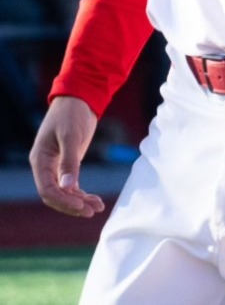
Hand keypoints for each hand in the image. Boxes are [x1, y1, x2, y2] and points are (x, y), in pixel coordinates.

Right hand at [31, 96, 103, 217]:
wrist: (78, 99)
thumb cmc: (71, 114)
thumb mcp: (71, 136)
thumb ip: (69, 161)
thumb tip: (68, 187)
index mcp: (40, 160)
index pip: (46, 189)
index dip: (63, 200)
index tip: (81, 206)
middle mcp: (45, 166)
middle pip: (54, 195)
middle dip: (71, 205)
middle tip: (92, 211)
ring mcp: (55, 166)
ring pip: (63, 192)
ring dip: (79, 201)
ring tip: (98, 207)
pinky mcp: (67, 164)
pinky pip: (71, 185)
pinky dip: (82, 193)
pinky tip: (95, 200)